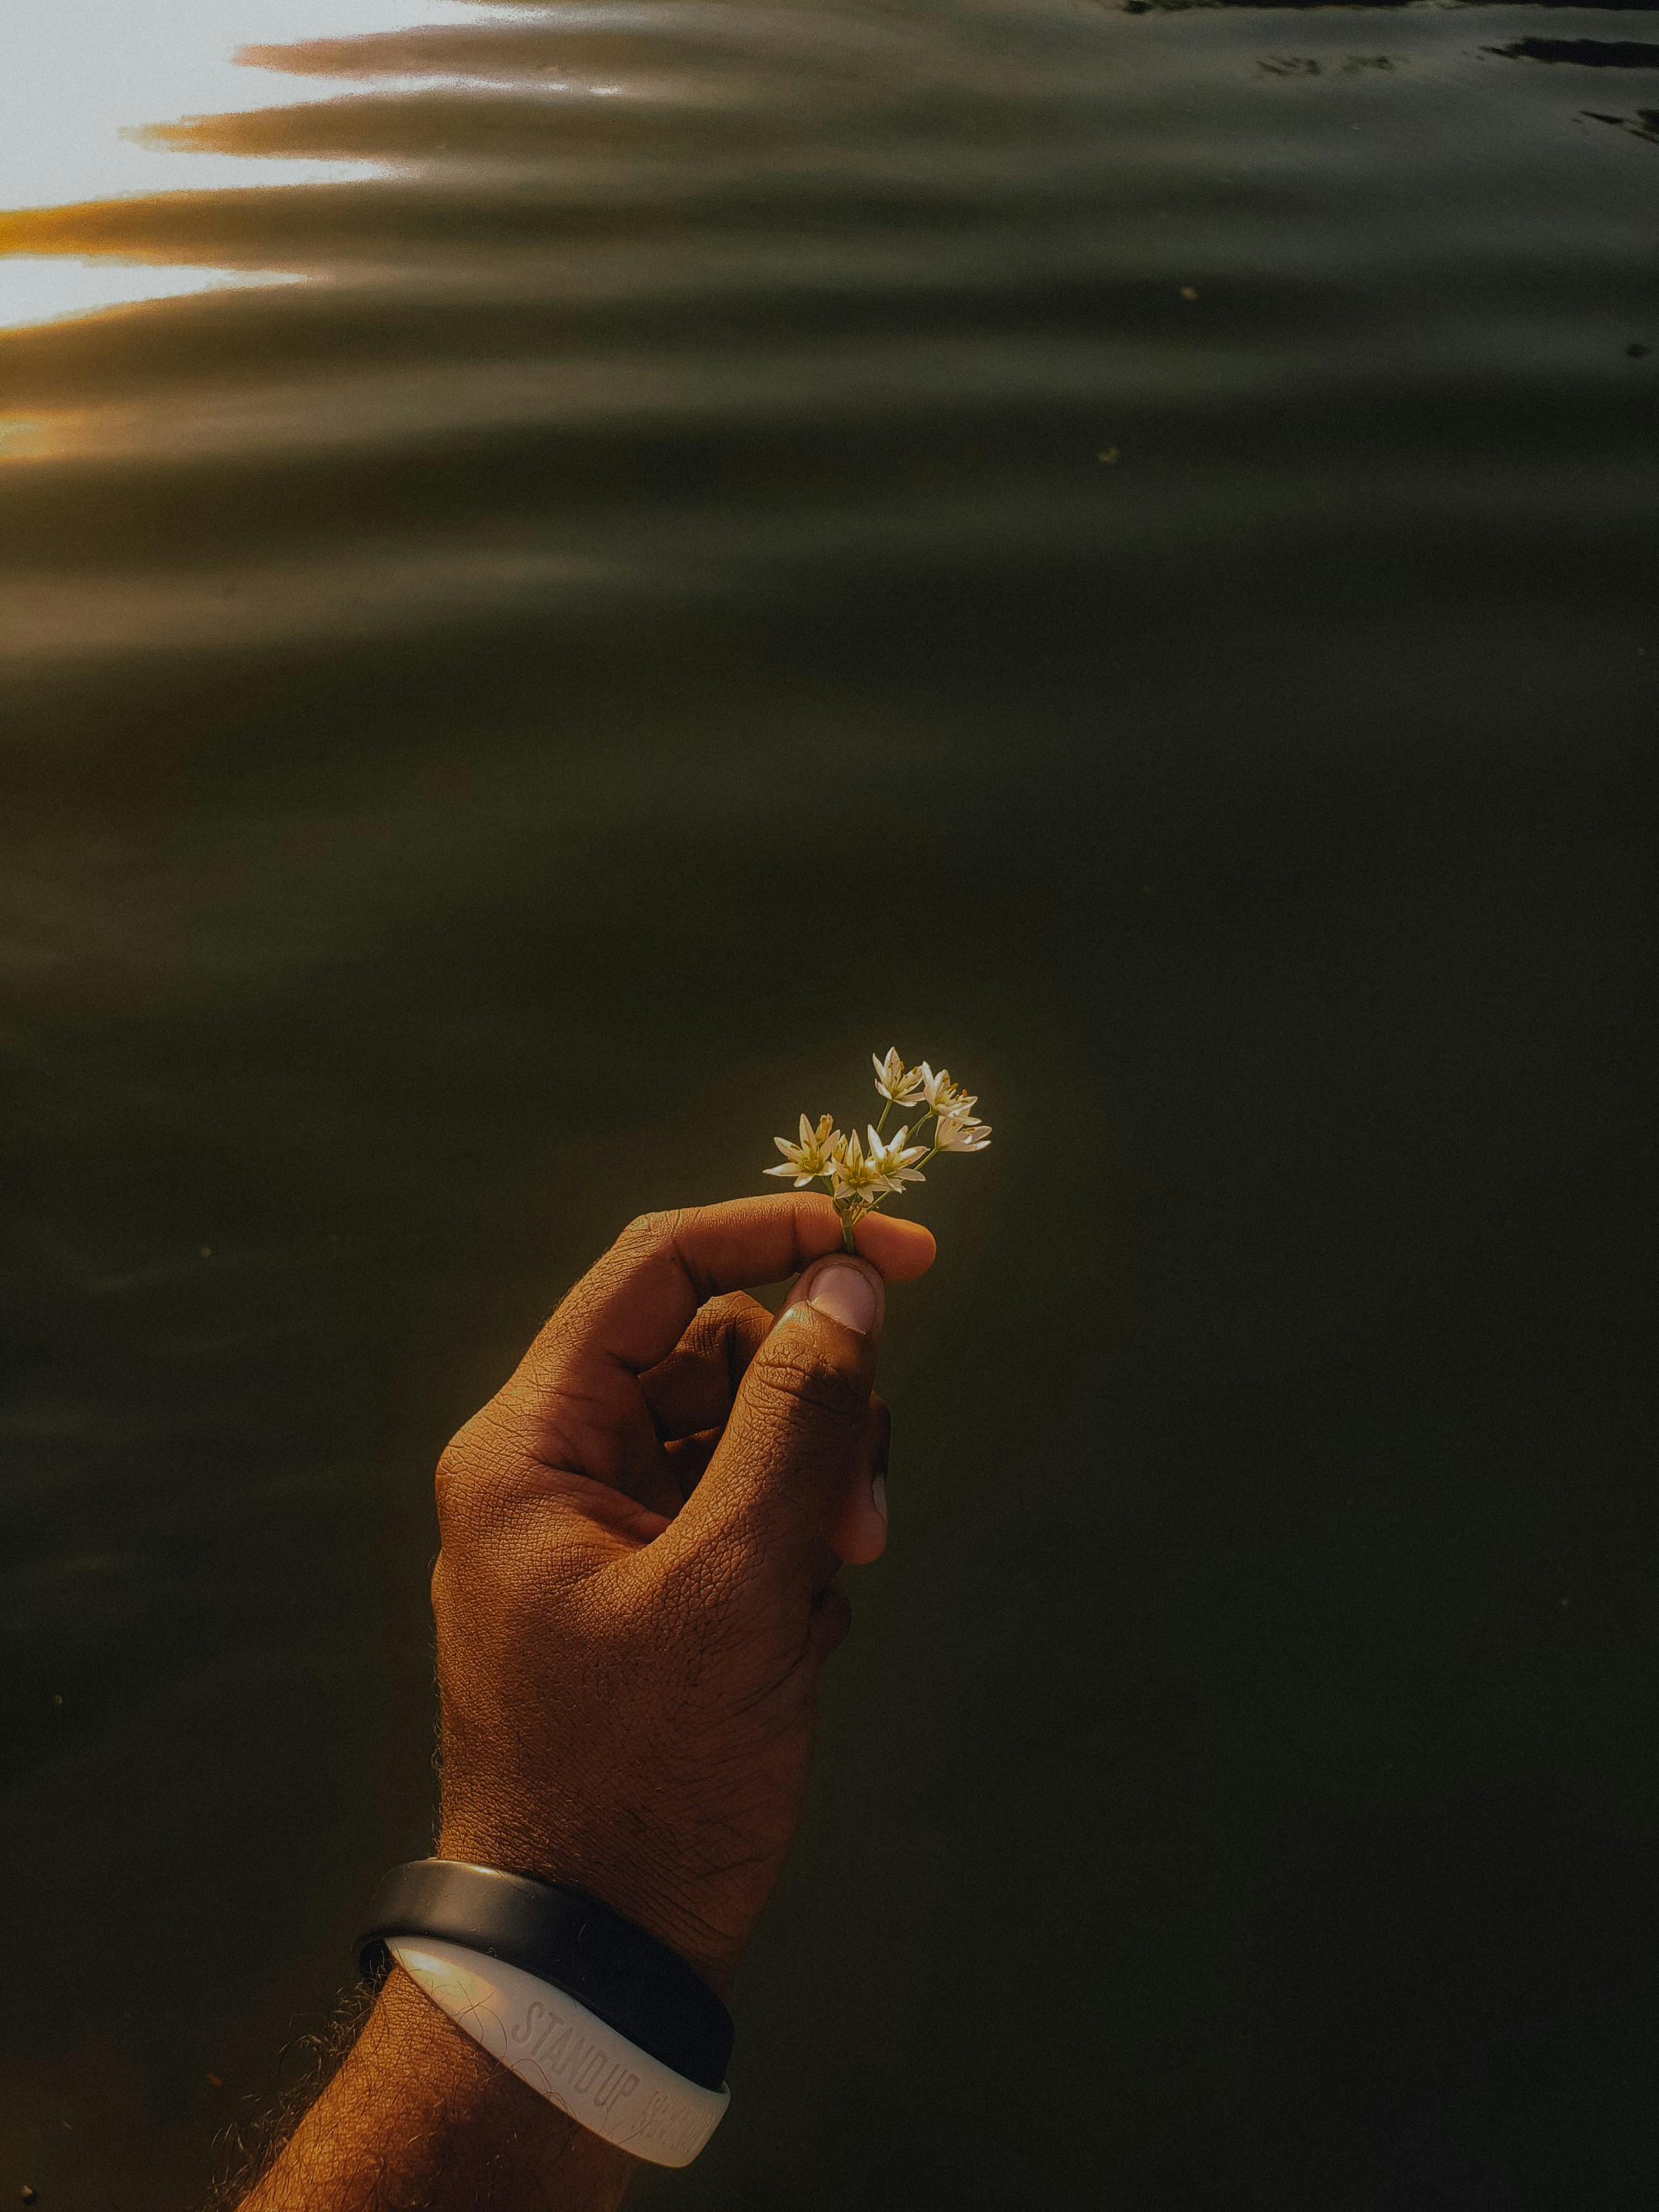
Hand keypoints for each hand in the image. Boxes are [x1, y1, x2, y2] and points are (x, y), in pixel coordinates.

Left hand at [430, 1192, 934, 1993]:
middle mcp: (559, 1471)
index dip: (781, 1239)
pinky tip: (796, 1646)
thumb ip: (796, 1419)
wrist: (597, 1954)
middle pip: (718, 1354)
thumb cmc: (646, 1774)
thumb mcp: (735, 1584)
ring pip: (746, 1436)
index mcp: (533, 1445)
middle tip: (861, 1514)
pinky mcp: (652, 1593)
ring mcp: (607, 1534)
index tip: (901, 1253)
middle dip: (813, 1411)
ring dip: (816, 1494)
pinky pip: (747, 1515)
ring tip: (829, 1592)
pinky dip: (795, 1558)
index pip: (660, 1270)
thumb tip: (849, 1285)